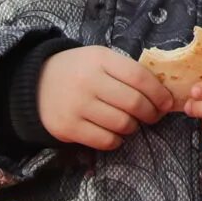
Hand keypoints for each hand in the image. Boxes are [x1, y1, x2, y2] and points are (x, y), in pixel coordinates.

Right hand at [37, 46, 174, 150]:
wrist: (35, 84)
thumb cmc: (78, 71)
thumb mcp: (101, 60)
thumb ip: (128, 71)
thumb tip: (162, 93)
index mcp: (100, 60)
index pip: (140, 77)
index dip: (159, 93)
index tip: (167, 103)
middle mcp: (88, 82)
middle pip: (134, 103)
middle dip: (151, 113)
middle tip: (153, 116)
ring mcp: (76, 106)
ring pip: (122, 124)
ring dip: (133, 127)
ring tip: (131, 123)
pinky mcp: (67, 127)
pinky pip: (105, 141)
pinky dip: (116, 140)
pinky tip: (115, 133)